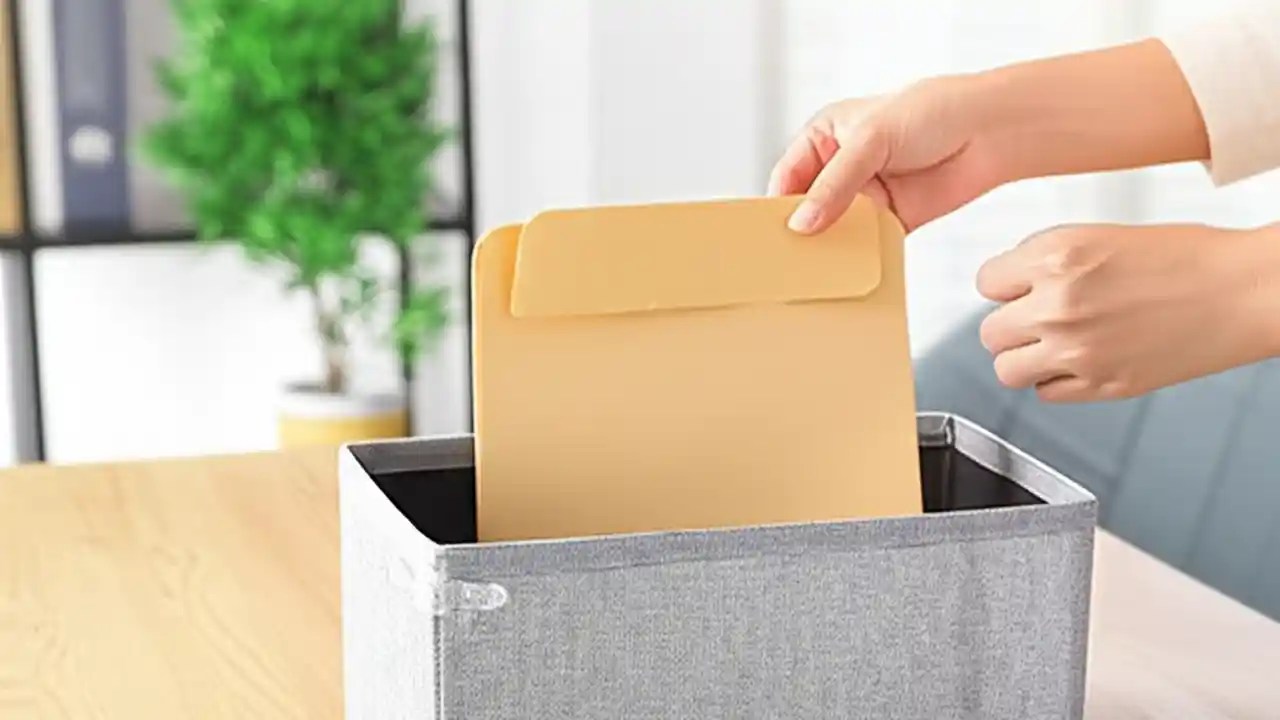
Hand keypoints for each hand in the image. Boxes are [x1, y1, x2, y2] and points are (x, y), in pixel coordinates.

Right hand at [769, 40, 1206, 233]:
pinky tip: (848, 273)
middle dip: (800, 232)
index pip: (787, 177)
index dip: (777, 206)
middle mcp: (841, 168)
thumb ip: (835, 184)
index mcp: (825, 137)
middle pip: (807, 208)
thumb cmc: (933, 113)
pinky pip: (865, 244)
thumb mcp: (872, 140)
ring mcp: (866, 196)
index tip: (771, 234)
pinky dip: (858, 258)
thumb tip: (802, 224)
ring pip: (835, 230)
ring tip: (813, 273)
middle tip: (787, 260)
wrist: (991, 132)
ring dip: (828, 249)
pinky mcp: (891, 221)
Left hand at [976, 224, 1279, 401]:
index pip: (986, 282)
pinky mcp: (1102, 385)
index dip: (1005, 285)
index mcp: (1057, 257)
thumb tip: (1011, 281)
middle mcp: (1059, 305)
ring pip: (1007, 370)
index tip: (1019, 288)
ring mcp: (1077, 350)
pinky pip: (1045, 393)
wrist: (1245, 291)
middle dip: (1011, 324)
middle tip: (1037, 318)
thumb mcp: (1101, 236)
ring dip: (1024, 358)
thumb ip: (1047, 261)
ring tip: (1052, 344)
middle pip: (990, 332)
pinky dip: (1055, 381)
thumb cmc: (1188, 258)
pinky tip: (1081, 360)